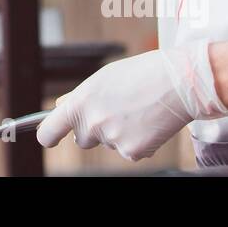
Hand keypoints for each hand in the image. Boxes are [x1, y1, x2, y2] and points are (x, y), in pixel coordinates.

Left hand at [35, 41, 227, 161]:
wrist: (178, 82)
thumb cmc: (141, 74)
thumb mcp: (103, 78)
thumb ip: (81, 96)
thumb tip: (60, 107)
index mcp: (80, 103)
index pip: (49, 131)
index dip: (48, 136)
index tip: (51, 138)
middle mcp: (92, 123)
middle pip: (82, 140)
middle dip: (94, 130)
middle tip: (116, 111)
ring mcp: (112, 139)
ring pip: (108, 144)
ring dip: (119, 133)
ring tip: (137, 110)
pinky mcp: (132, 152)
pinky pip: (129, 152)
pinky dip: (138, 142)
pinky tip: (148, 123)